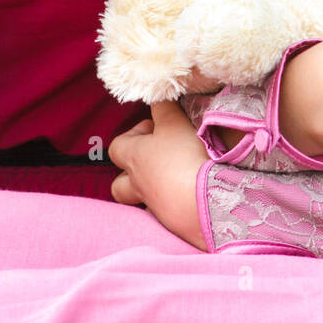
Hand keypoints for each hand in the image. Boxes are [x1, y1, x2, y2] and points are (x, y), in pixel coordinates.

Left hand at [108, 100, 210, 249]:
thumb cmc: (183, 158)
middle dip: (132, 173)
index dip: (134, 134)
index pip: (117, 146)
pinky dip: (176, 204)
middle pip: (119, 185)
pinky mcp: (175, 224)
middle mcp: (139, 186)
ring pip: (143, 202)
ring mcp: (156, 208)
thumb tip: (157, 97)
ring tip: (176, 178)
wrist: (205, 203)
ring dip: (153, 190)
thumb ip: (164, 108)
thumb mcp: (174, 122)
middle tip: (158, 159)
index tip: (157, 128)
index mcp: (135, 159)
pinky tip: (194, 194)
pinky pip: (168, 214)